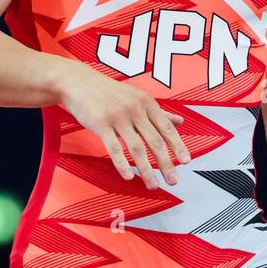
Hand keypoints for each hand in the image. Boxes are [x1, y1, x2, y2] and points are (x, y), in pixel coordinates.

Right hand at [60, 63, 190, 188]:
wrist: (80, 82)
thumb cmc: (110, 93)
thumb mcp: (137, 98)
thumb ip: (159, 112)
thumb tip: (180, 122)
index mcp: (146, 103)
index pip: (166, 128)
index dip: (178, 146)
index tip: (186, 162)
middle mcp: (135, 109)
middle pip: (154, 140)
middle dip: (166, 163)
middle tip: (173, 180)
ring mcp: (118, 117)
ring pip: (136, 148)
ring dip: (146, 169)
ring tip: (153, 184)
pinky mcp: (101, 124)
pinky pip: (114, 148)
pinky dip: (122, 164)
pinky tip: (129, 176)